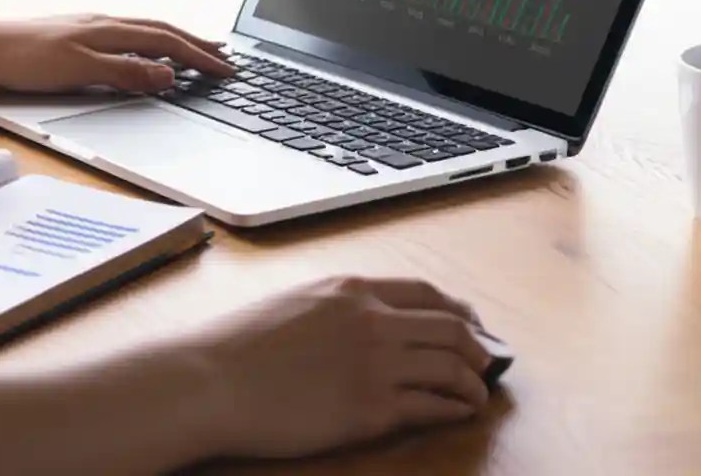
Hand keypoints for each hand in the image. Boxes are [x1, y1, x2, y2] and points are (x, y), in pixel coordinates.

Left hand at [0, 14, 234, 92]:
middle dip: (196, 43)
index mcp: (110, 29)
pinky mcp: (74, 34)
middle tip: (224, 55)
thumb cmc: (23, 60)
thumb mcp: (80, 71)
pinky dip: (149, 42)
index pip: (168, 42)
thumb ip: (126, 73)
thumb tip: (170, 75)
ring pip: (144, 30)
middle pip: (161, 30)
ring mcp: (89, 26)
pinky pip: (126, 35)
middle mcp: (103, 22)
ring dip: (175, 40)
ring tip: (194, 49)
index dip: (200, 57)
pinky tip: (144, 50)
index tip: (228, 71)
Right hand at [188, 276, 491, 458]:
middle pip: (452, 327)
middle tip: (489, 361)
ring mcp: (376, 364)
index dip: (459, 310)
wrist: (211, 381)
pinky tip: (459, 412)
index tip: (473, 324)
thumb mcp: (296, 302)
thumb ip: (339, 306)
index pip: (426, 293)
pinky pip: (433, 406)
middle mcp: (373, 320)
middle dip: (480, 345)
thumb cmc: (238, 345)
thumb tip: (371, 318)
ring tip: (479, 393)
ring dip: (475, 381)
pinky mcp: (371, 409)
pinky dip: (456, 408)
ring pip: (453, 366)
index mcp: (352, 289)